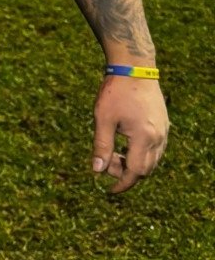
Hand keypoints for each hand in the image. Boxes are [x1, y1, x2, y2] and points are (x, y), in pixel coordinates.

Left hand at [91, 75, 167, 193]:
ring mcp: (164, 131)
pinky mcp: (163, 125)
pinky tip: (124, 144)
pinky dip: (141, 154)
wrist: (135, 69)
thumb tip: (97, 171)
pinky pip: (156, 149)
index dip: (122, 183)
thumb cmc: (115, 93)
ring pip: (152, 160)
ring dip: (134, 164)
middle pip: (146, 169)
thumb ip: (101, 146)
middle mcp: (159, 137)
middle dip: (126, 173)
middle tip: (106, 163)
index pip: (136, 172)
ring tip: (114, 153)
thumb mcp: (103, 119)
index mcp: (144, 138)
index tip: (110, 190)